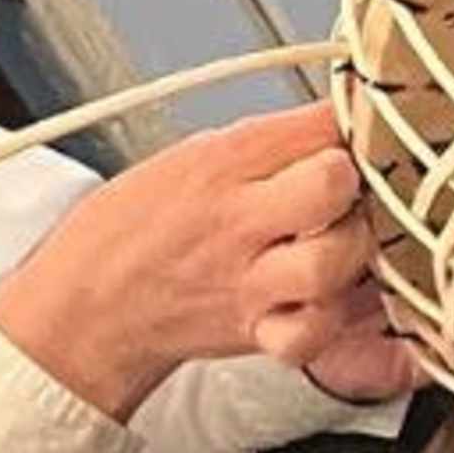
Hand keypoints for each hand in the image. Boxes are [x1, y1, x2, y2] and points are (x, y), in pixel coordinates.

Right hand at [0, 111, 418, 421]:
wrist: (87, 305)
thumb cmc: (139, 227)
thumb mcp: (194, 157)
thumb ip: (271, 144)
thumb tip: (346, 122)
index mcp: (222, 162)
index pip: (318, 122)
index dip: (356, 120)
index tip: (366, 127)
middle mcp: (238, 219)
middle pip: (333, 182)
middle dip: (360, 178)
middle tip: (359, 189)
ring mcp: (251, 280)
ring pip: (335, 258)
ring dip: (355, 248)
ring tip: (348, 242)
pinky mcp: (257, 332)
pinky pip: (313, 332)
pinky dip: (331, 319)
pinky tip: (327, 299)